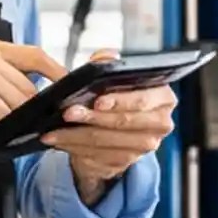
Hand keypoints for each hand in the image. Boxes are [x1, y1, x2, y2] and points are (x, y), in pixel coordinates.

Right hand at [0, 37, 67, 144]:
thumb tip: (29, 98)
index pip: (35, 54)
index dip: (56, 70)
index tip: (69, 84)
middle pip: (29, 85)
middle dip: (32, 107)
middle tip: (33, 122)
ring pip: (18, 101)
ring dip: (13, 118)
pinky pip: (3, 113)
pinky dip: (0, 124)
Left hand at [42, 50, 177, 204]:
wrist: (118, 129)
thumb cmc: (118, 97)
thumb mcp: (116, 77)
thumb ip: (110, 63)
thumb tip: (106, 56)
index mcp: (164, 98)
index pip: (142, 100)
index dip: (119, 101)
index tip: (97, 101)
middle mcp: (160, 124)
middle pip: (123, 123)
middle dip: (92, 118)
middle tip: (68, 113)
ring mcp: (145, 146)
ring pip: (105, 141)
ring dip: (76, 136)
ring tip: (53, 130)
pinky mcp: (126, 162)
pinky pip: (97, 156)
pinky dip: (73, 147)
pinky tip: (58, 140)